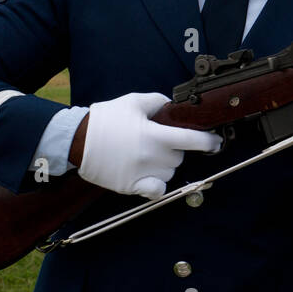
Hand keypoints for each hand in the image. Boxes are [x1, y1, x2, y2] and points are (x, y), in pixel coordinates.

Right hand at [78, 93, 222, 198]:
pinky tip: (152, 175)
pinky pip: (157, 190)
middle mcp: (151, 157)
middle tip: (158, 141)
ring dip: (166, 165)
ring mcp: (142, 173)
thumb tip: (174, 106)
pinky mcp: (131, 186)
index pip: (193, 140)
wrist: (76, 140)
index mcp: (154, 135)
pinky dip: (159, 184)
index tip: (216, 142)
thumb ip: (159, 102)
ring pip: (170, 172)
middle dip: (175, 148)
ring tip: (147, 154)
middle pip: (180, 156)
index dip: (209, 142)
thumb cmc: (106, 119)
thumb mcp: (133, 102)